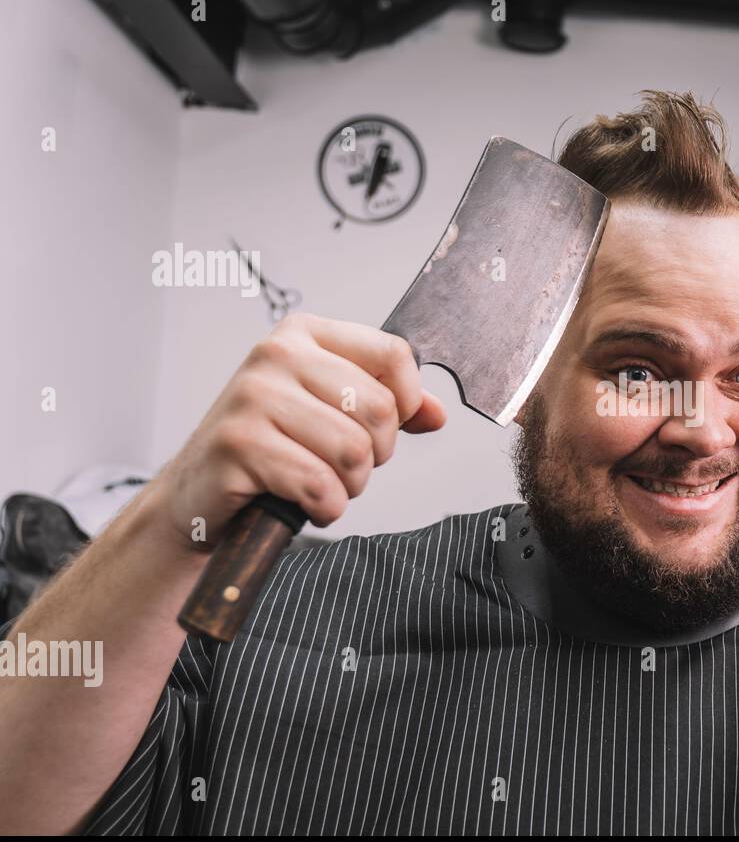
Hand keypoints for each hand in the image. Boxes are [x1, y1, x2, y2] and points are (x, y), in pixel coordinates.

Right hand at [151, 313, 445, 550]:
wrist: (198, 492)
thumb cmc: (271, 448)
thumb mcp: (329, 412)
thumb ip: (387, 406)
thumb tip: (437, 413)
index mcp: (304, 335)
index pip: (392, 353)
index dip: (408, 401)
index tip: (390, 428)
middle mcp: (275, 355)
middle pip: (378, 408)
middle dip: (376, 454)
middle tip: (346, 466)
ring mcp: (252, 397)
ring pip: (352, 450)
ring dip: (350, 485)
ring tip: (323, 485)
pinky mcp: (237, 444)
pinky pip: (318, 483)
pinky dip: (326, 507)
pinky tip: (307, 504)